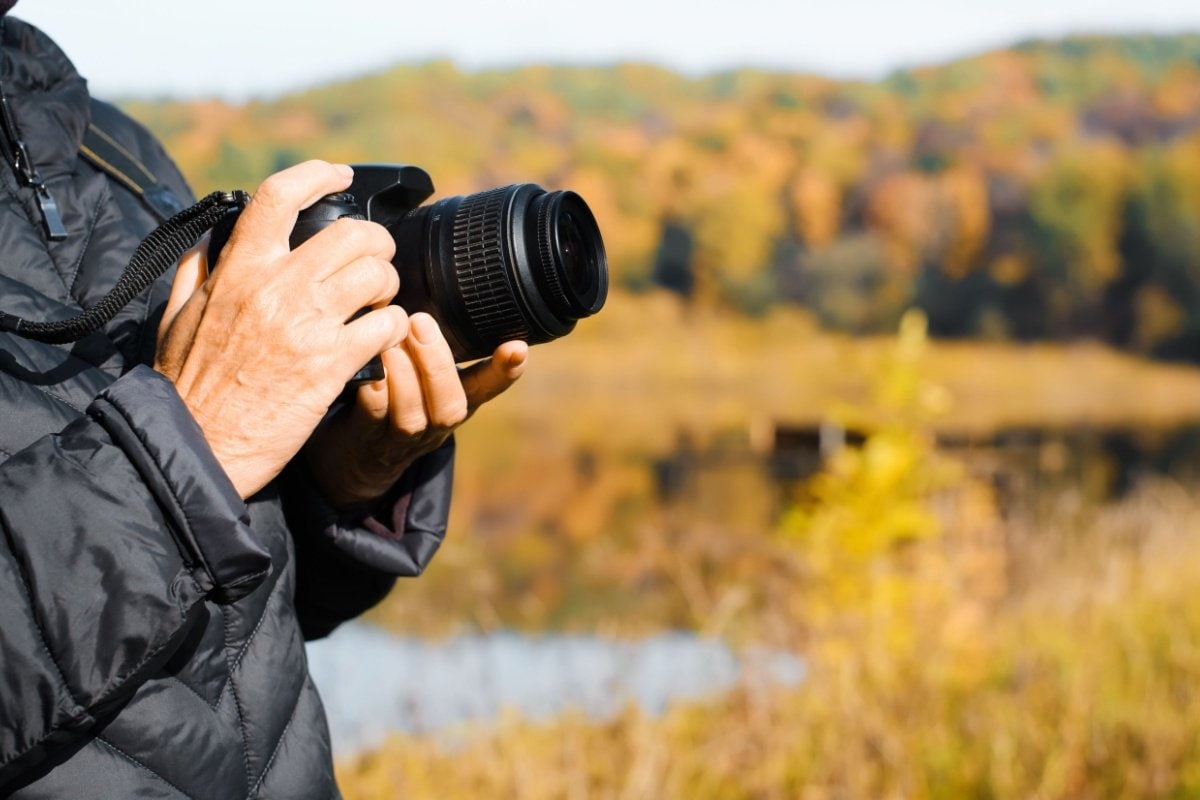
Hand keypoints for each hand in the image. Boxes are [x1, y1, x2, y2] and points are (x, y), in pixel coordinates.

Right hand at [154, 161, 408, 498]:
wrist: (198, 447)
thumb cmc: (187, 386)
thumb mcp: (175, 316)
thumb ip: (196, 269)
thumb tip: (213, 236)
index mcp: (236, 269)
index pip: (279, 196)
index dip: (317, 175)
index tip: (340, 176)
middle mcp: (274, 288)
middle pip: (351, 235)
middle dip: (377, 242)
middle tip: (377, 258)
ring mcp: (306, 325)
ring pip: (376, 275)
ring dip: (388, 285)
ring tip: (380, 300)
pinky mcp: (331, 365)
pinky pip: (386, 326)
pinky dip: (394, 328)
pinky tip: (384, 338)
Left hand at [303, 312, 527, 507]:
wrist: (357, 455)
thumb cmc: (393, 395)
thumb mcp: (420, 371)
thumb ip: (427, 339)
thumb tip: (430, 275)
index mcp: (456, 399)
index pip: (489, 386)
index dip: (505, 370)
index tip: (518, 347)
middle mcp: (435, 422)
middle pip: (452, 404)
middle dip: (438, 364)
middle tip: (420, 322)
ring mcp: (402, 437)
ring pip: (413, 415)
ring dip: (404, 375)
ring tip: (390, 340)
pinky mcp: (366, 440)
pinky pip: (372, 418)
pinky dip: (373, 391)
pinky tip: (368, 369)